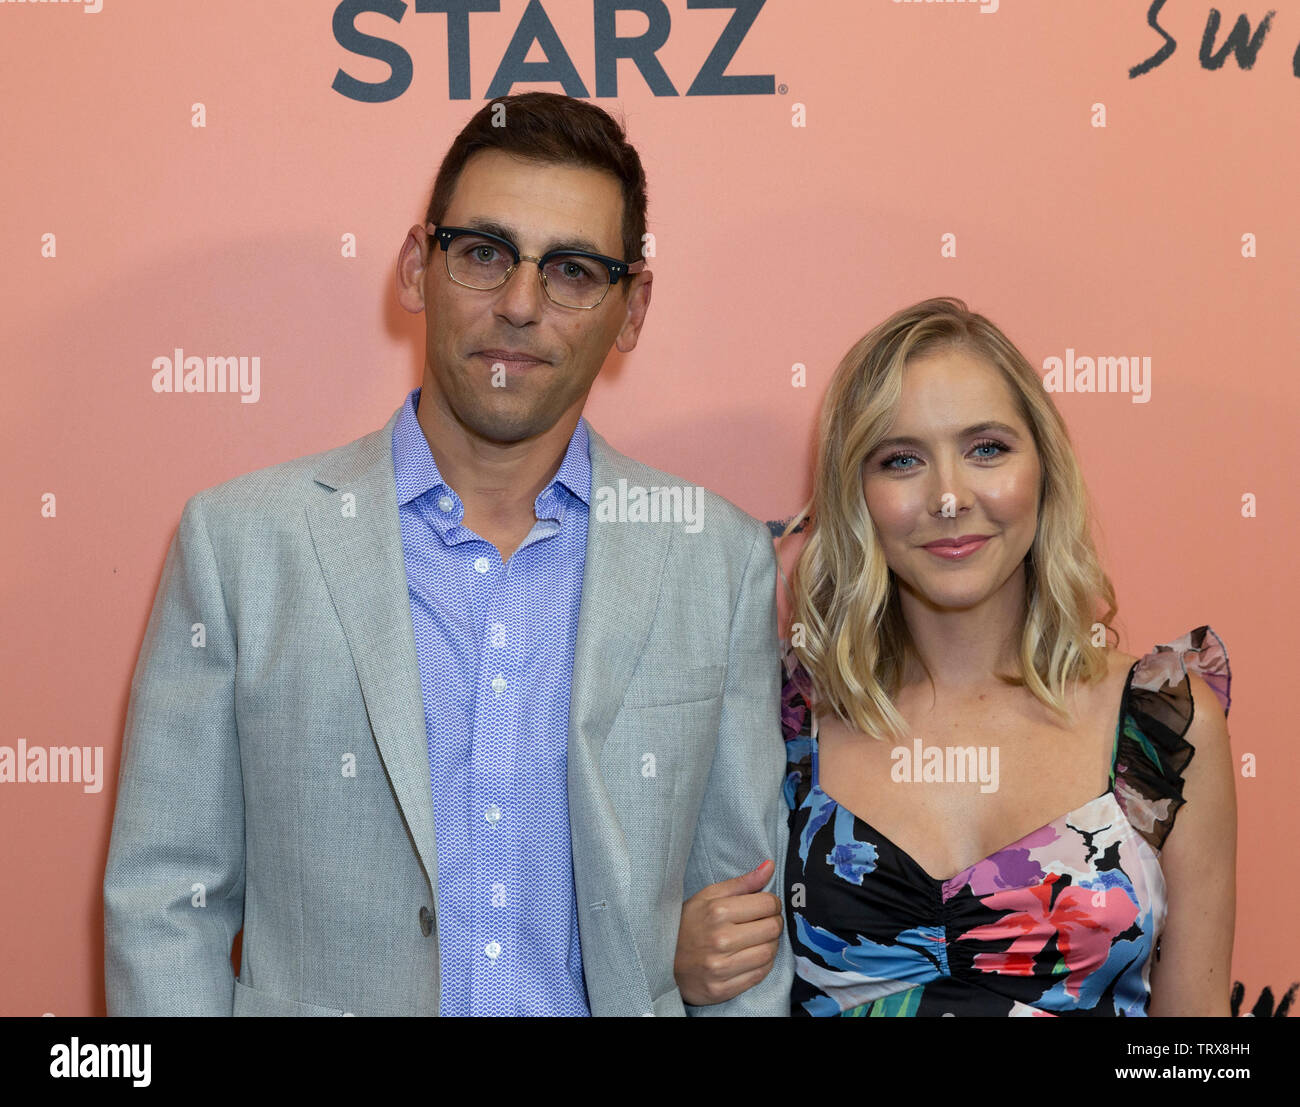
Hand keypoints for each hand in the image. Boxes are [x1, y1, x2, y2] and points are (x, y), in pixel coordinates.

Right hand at [673, 859, 784, 1006]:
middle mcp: (721, 940)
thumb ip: (742, 883)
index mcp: (718, 912)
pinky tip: (751, 956)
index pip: (767, 904)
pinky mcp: (722, 989)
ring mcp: (721, 967)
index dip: (772, 903)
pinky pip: (759, 975)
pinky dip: (762, 964)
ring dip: (770, 944)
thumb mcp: (708, 896)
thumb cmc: (687, 923)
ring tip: (758, 939)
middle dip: (774, 922)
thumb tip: (770, 866)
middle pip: (772, 928)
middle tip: (765, 921)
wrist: (661, 960)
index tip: (766, 905)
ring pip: (769, 953)